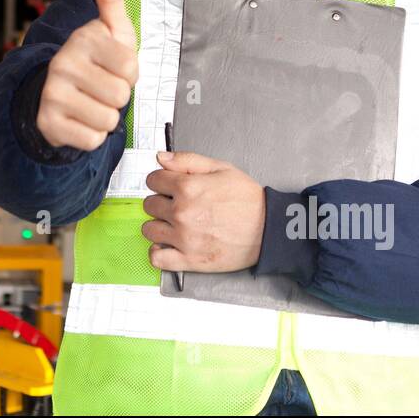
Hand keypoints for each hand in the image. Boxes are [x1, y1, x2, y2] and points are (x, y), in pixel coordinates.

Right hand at [36, 0, 137, 150]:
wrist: (53, 96)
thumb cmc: (94, 61)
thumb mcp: (109, 30)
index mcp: (83, 39)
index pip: (131, 68)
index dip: (129, 73)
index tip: (113, 67)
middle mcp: (62, 63)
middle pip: (120, 96)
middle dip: (117, 97)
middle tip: (101, 87)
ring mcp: (52, 94)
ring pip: (108, 120)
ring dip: (105, 117)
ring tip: (90, 103)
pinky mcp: (49, 123)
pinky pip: (93, 139)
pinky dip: (92, 135)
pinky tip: (79, 120)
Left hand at [142, 151, 265, 272]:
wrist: (268, 229)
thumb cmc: (248, 199)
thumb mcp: (221, 168)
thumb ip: (187, 160)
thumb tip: (161, 157)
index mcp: (188, 188)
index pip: (153, 180)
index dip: (160, 180)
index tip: (167, 185)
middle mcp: (182, 213)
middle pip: (149, 205)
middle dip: (160, 201)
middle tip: (175, 204)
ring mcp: (184, 238)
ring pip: (149, 230)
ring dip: (157, 225)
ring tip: (172, 223)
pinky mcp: (190, 260)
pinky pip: (157, 258)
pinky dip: (157, 252)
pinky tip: (167, 245)